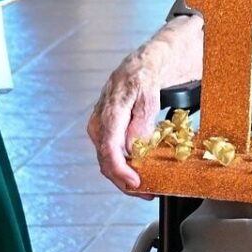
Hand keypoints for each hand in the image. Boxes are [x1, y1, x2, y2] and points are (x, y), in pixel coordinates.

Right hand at [87, 16, 203, 195]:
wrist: (146, 60)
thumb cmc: (147, 71)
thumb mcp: (149, 93)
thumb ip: (141, 119)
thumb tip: (131, 148)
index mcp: (112, 106)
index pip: (108, 146)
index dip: (120, 169)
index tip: (135, 183)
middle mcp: (102, 116)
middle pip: (105, 157)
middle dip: (122, 179)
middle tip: (144, 192)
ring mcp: (103, 121)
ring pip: (106, 157)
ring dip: (122, 175)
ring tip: (142, 188)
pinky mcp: (107, 125)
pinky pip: (110, 150)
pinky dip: (122, 165)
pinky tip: (135, 172)